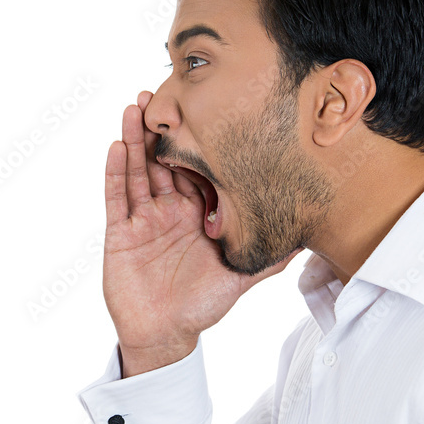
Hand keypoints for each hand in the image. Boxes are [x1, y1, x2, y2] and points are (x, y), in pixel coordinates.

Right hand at [103, 91, 302, 376]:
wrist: (166, 333)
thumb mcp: (240, 273)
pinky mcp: (121, 232)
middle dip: (160, 128)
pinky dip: (116, 171)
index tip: (202, 108)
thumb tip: (308, 236)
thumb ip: (269, 254)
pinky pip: (117, 197)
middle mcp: (168, 209)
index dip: (196, 140)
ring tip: (135, 106)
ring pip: (137, 170)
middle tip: (160, 90)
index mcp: (196, 212)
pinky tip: (117, 145)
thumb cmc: (201, 303)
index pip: (195, 168)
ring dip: (135, 138)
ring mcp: (143, 218)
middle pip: (162, 160)